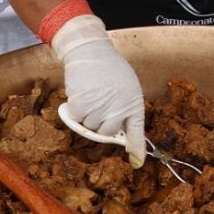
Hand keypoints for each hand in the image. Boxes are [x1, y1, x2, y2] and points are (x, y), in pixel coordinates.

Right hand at [51, 15, 145, 167]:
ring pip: (89, 127)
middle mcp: (120, 107)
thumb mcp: (126, 87)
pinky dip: (75, 111)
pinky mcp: (82, 105)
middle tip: (99, 106)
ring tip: (92, 97)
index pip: (137, 130)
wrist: (91, 52)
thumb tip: (120, 133)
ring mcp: (101, 107)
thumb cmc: (110, 70)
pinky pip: (76, 120)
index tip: (137, 162)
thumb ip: (124, 109)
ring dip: (87, 116)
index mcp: (134, 102)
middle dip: (101, 124)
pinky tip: (81, 95)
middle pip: (106, 133)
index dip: (137, 148)